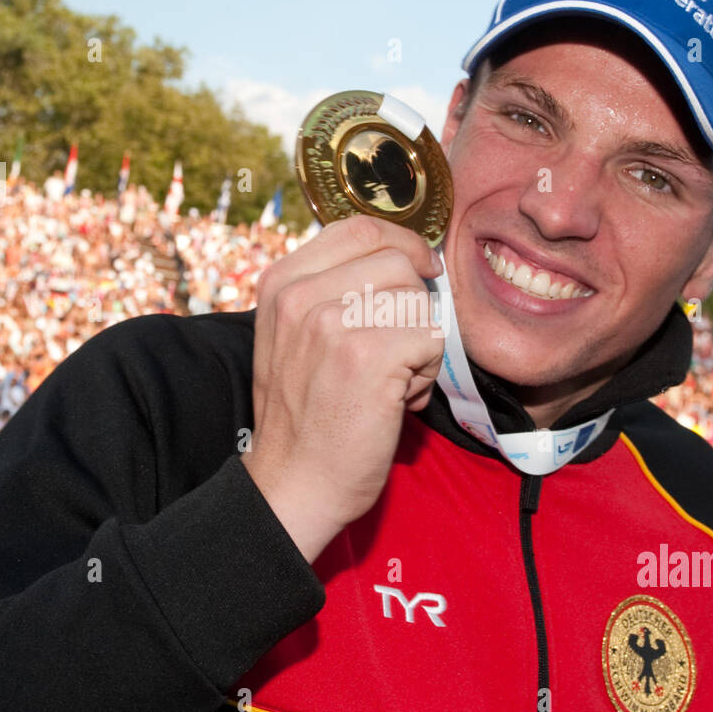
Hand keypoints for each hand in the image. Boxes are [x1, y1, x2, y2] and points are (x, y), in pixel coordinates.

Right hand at [242, 216, 444, 561]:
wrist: (294, 484)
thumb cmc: (306, 415)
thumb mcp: (294, 336)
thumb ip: (331, 289)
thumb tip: (402, 254)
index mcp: (281, 282)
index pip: (360, 227)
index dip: (403, 245)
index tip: (420, 272)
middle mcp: (300, 295)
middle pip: (398, 260)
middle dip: (413, 305)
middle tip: (394, 353)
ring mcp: (332, 323)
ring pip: (418, 298)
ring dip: (420, 342)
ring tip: (390, 380)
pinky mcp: (368, 356)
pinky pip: (432, 338)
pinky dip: (425, 374)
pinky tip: (396, 400)